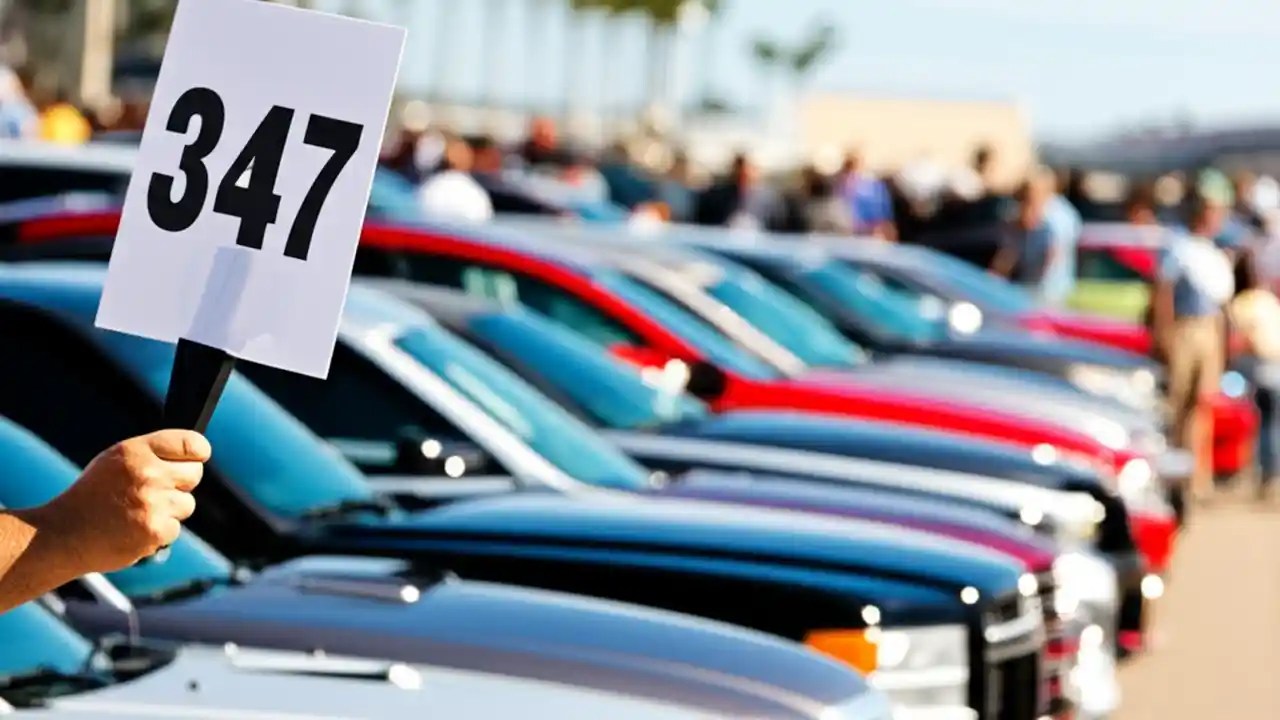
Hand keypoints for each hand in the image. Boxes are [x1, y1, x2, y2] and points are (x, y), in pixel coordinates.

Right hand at [35, 430, 210, 572]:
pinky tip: (135, 529)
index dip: (198, 452)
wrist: (64, 533)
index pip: (191, 443)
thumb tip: (195, 454)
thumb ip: (152, 454)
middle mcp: (147, 473)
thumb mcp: (115, 461)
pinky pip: (175, 528)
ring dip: (170, 510)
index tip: (198, 456)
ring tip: (138, 512)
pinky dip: (159, 532)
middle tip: (157, 491)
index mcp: (136, 451)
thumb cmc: (92, 496)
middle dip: (182, 483)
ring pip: (186, 504)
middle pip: (194, 474)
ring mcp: (153, 503)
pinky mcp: (156, 530)